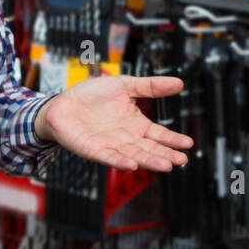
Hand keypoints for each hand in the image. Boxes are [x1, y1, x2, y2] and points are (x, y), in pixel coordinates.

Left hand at [34, 75, 191, 171]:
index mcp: (135, 124)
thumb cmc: (91, 95)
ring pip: (133, 156)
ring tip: (165, 165)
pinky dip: (119, 161)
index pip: (158, 135)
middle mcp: (125, 138)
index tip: (188, 143)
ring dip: (148, 161)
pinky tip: (132, 164)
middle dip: (165, 154)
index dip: (172, 139)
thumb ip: (150, 86)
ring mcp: (109, 145)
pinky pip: (108, 157)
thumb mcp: (124, 84)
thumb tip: (179, 83)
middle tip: (181, 160)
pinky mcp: (92, 150)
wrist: (61, 102)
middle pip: (149, 149)